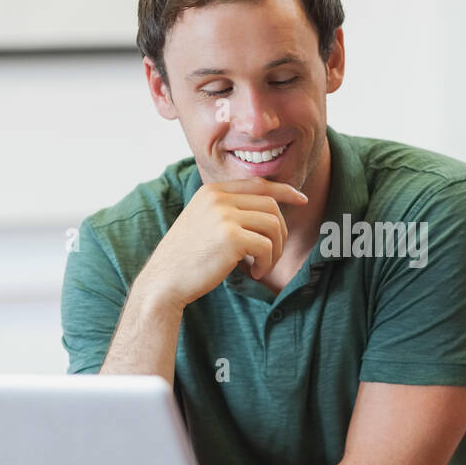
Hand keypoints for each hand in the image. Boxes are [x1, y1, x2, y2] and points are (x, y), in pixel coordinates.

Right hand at [138, 178, 307, 307]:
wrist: (164, 281)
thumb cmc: (187, 258)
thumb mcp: (204, 222)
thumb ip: (229, 211)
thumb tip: (270, 211)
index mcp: (212, 191)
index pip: (258, 183)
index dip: (284, 190)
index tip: (301, 199)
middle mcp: (218, 198)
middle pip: (271, 205)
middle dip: (280, 231)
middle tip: (270, 255)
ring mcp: (223, 215)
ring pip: (273, 225)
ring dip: (274, 249)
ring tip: (260, 265)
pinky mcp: (230, 237)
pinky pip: (266, 246)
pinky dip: (266, 262)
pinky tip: (252, 272)